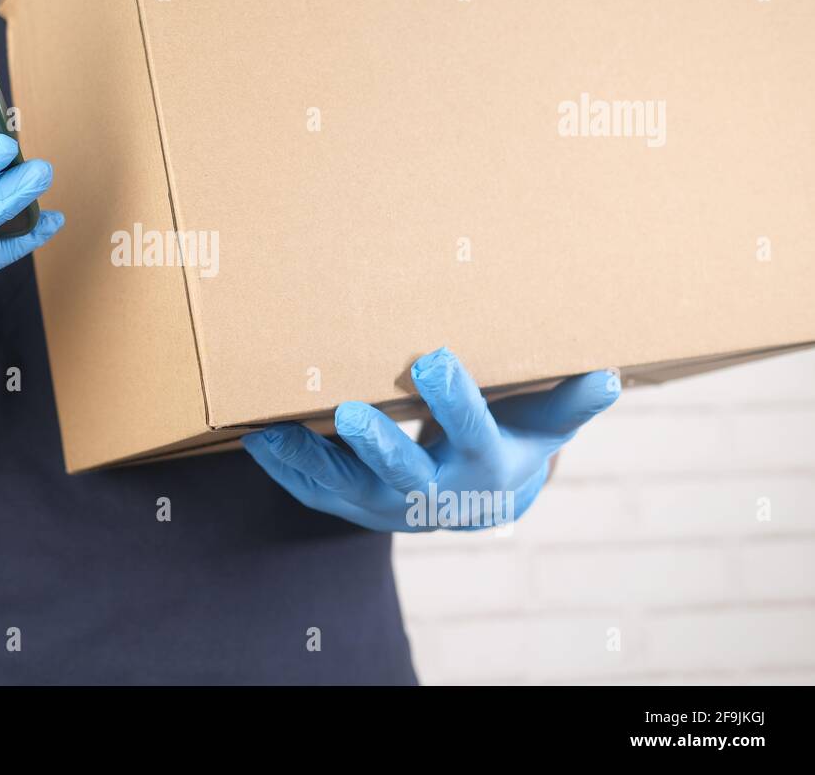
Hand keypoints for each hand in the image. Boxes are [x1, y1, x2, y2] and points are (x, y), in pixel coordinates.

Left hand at [243, 347, 618, 530]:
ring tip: (270, 430)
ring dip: (306, 460)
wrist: (478, 504)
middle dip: (375, 446)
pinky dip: (287, 471)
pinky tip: (258, 443)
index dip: (453, 399)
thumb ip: (569, 403)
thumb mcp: (542, 426)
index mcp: (480, 465)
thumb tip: (608, 376)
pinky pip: (318, 494)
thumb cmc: (509, 444)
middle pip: (403, 473)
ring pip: (345, 487)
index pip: (471, 430)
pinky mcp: (356, 507)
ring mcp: (389, 507)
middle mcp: (433, 493)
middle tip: (346, 411)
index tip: (433, 358)